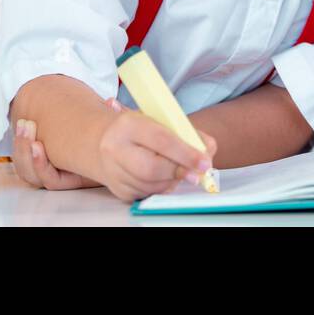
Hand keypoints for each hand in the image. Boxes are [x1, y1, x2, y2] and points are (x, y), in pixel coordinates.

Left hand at [11, 96, 118, 191]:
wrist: (113, 143)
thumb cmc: (116, 140)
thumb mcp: (118, 131)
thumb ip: (118, 118)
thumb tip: (110, 103)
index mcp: (81, 178)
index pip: (53, 181)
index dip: (41, 166)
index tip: (37, 145)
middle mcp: (64, 179)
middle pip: (33, 176)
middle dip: (25, 151)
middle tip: (27, 126)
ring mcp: (52, 172)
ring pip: (26, 169)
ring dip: (21, 146)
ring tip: (24, 124)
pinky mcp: (43, 162)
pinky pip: (24, 161)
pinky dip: (21, 145)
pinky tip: (23, 128)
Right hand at [94, 99, 217, 202]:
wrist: (105, 141)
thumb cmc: (140, 129)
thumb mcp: (160, 120)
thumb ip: (188, 133)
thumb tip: (208, 150)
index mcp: (128, 124)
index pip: (161, 140)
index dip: (186, 153)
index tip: (204, 162)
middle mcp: (115, 148)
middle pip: (152, 168)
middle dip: (179, 172)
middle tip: (196, 174)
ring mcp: (113, 171)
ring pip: (151, 185)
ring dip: (173, 181)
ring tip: (179, 170)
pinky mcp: (118, 189)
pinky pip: (147, 194)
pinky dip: (162, 187)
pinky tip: (164, 177)